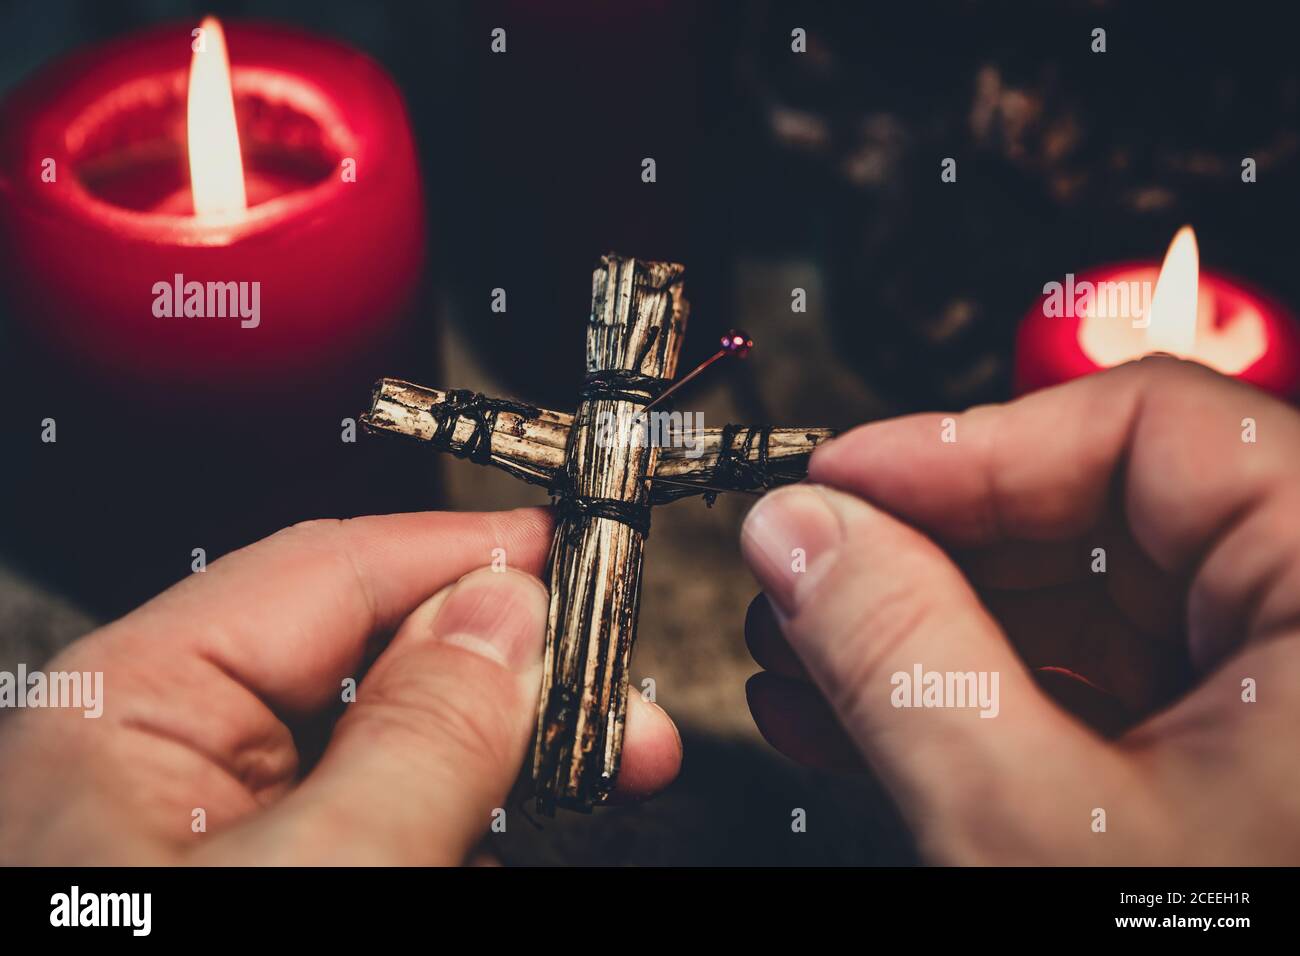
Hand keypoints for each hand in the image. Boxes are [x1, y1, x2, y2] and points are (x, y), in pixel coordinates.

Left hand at [0, 509, 680, 863]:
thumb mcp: (318, 877)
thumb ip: (423, 733)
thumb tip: (507, 615)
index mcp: (132, 710)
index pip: (328, 571)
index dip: (463, 553)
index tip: (577, 557)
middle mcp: (165, 757)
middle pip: (369, 652)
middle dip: (507, 667)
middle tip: (620, 702)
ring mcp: (214, 830)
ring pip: (388, 738)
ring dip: (504, 744)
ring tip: (606, 763)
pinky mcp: (262, 873)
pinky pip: (378, 814)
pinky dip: (463, 812)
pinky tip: (523, 818)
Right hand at [740, 356, 1299, 863]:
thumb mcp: (1035, 823)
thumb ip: (904, 657)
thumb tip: (801, 533)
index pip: (1153, 426)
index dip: (966, 445)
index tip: (841, 481)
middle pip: (1104, 521)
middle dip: (922, 555)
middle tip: (804, 577)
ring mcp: (1283, 711)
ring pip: (1087, 619)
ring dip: (927, 639)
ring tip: (805, 662)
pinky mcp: (1238, 780)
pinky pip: (1100, 702)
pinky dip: (980, 710)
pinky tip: (864, 725)